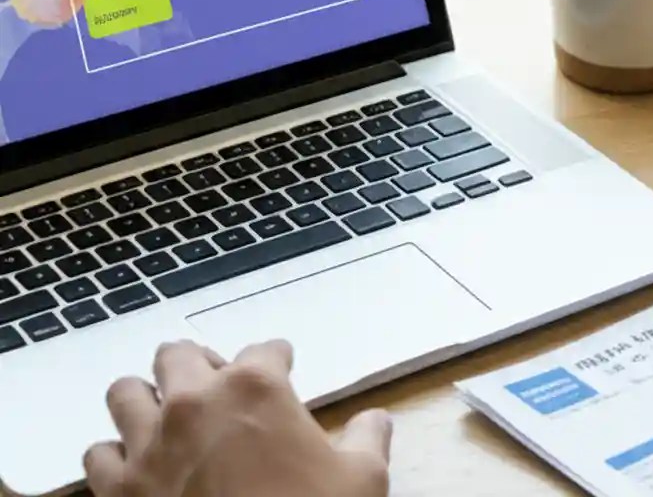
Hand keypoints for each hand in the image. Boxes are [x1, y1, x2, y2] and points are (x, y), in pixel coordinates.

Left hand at [84, 340, 392, 496]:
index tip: (281, 364)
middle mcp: (193, 403)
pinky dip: (116, 455)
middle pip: (177, 355)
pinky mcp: (117, 488)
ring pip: (125, 393)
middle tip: (218, 384)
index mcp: (256, 388)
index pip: (264, 349)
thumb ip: (368, 438)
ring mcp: (148, 444)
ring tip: (166, 416)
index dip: (277, 357)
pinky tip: (138, 466)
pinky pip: (98, 454)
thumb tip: (374, 422)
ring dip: (146, 400)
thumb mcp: (363, 478)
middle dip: (199, 364)